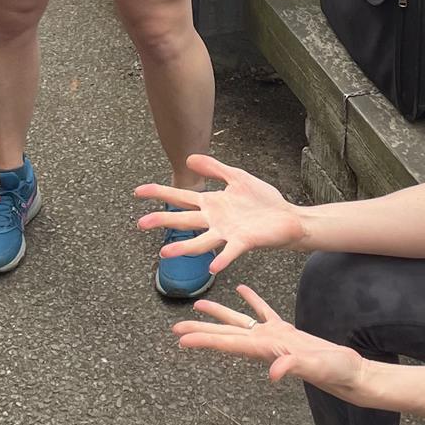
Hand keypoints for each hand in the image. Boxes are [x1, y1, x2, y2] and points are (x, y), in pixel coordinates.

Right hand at [136, 153, 305, 273]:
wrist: (287, 218)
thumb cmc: (263, 201)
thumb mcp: (236, 177)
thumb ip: (214, 168)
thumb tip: (190, 158)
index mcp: (212, 204)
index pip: (180, 197)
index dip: (159, 193)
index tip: (138, 192)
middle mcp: (215, 220)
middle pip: (184, 219)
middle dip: (161, 220)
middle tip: (140, 223)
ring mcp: (228, 232)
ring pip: (200, 241)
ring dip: (183, 247)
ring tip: (165, 252)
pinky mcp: (244, 241)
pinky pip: (230, 251)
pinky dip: (222, 259)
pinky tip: (213, 266)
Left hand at [172, 285, 369, 399]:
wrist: (350, 373)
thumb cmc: (335, 373)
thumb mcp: (316, 368)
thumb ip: (294, 367)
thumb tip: (273, 373)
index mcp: (266, 350)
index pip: (229, 343)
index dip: (204, 340)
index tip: (181, 338)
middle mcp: (264, 345)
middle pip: (226, 335)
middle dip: (201, 330)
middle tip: (175, 328)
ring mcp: (274, 338)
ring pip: (240, 322)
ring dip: (220, 314)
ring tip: (199, 304)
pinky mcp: (287, 331)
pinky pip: (263, 311)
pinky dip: (251, 300)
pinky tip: (241, 290)